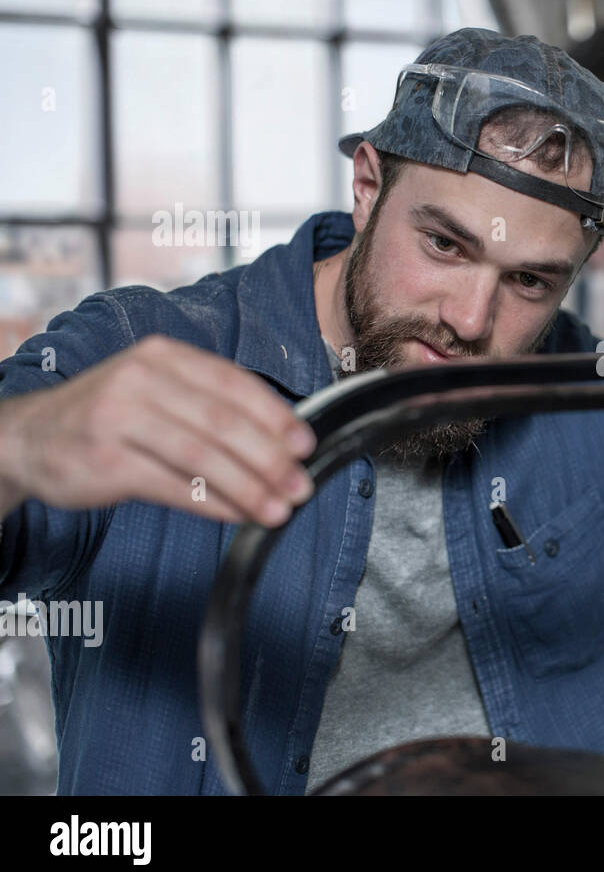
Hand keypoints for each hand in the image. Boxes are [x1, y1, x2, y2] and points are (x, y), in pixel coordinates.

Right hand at [0, 334, 316, 527]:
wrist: (29, 436)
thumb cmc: (110, 416)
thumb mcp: (156, 390)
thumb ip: (210, 405)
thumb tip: (282, 442)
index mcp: (164, 356)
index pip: (235, 384)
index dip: (276, 417)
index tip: (306, 446)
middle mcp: (141, 379)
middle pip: (223, 422)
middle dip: (270, 459)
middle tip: (301, 486)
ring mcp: (119, 417)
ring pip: (201, 456)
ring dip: (248, 487)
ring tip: (277, 509)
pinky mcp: (105, 459)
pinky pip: (173, 485)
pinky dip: (212, 503)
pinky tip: (236, 515)